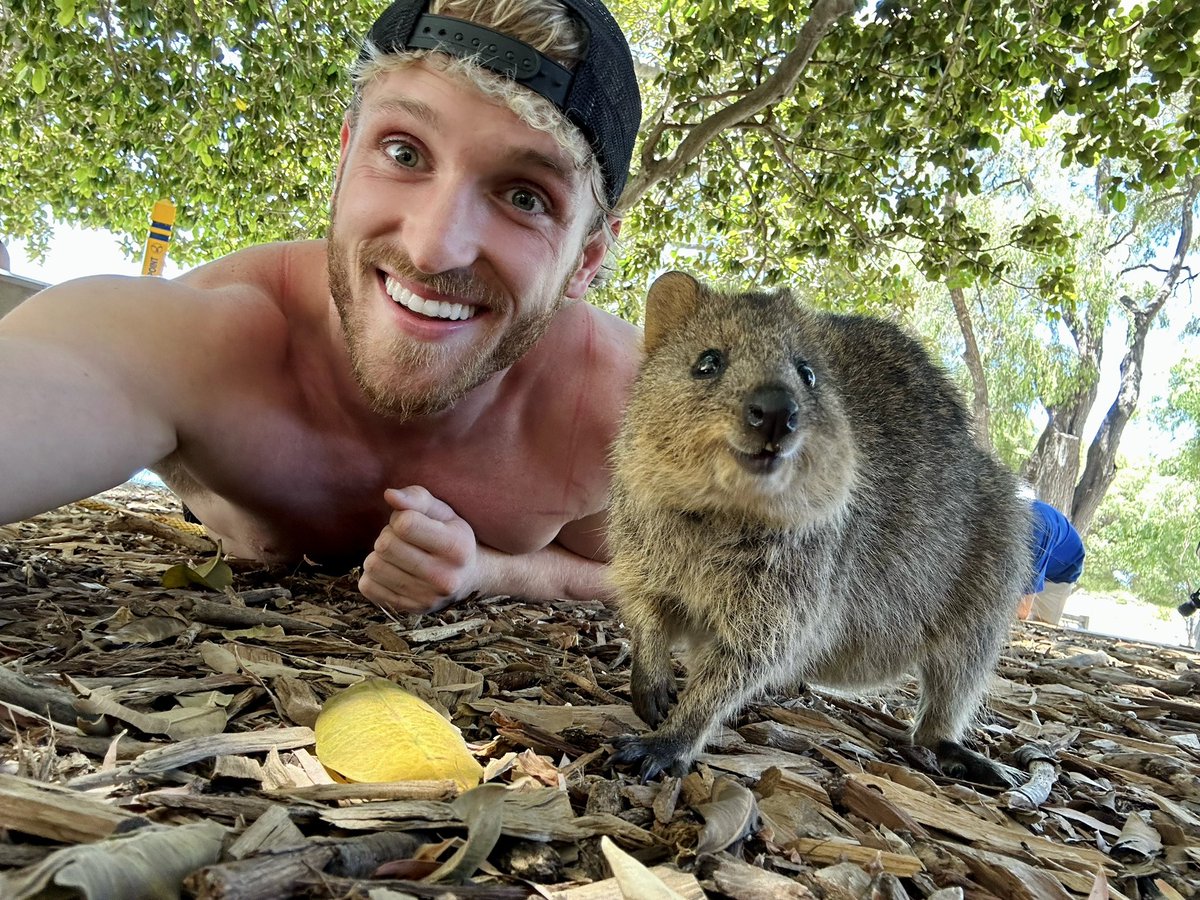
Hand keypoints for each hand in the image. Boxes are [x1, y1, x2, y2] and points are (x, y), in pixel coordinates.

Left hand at [358, 486, 480, 613]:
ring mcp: (427, 598)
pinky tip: (391, 571)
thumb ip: (417, 498)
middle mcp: (444, 577)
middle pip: (385, 545)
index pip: (405, 524)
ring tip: (398, 554)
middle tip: (402, 539)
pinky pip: (368, 587)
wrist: (471, 578)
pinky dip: (373, 575)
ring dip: (379, 555)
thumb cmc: (452, 536)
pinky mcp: (410, 610)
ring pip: (373, 566)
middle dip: (388, 535)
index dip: (400, 517)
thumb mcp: (444, 512)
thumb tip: (389, 495)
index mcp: (456, 547)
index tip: (411, 522)